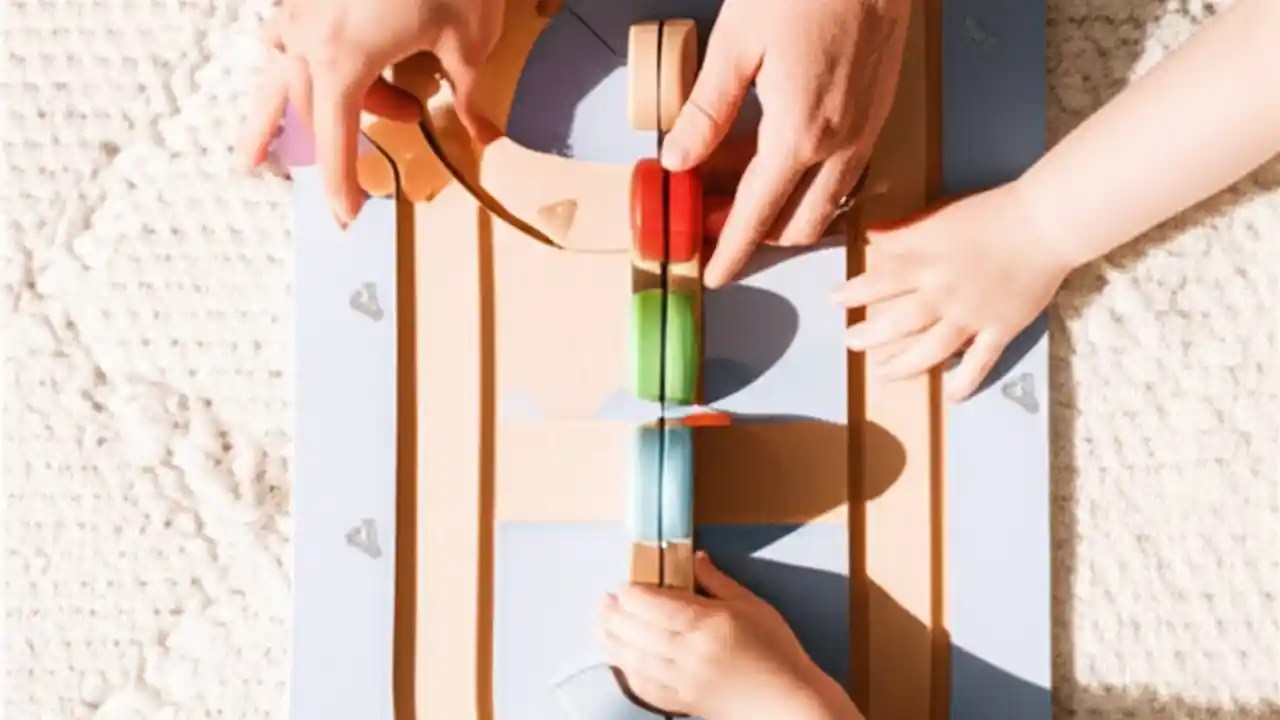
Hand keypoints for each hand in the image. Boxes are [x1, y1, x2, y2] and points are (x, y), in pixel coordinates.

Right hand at [236, 0, 502, 226]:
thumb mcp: (469, 37)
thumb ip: (469, 93)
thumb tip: (485, 133)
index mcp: (342, 56)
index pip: (335, 139)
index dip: (341, 183)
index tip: (346, 217)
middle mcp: (306, 32)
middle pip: (307, 105)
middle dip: (333, 140)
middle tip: (346, 169)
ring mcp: (297, 5)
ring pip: (282, 68)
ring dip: (285, 108)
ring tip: (256, 150)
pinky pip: (289, 33)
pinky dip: (297, 59)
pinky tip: (297, 67)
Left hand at [600, 552, 859, 719]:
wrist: (788, 700)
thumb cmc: (776, 650)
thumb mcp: (752, 605)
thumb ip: (717, 582)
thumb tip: (694, 557)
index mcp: (706, 624)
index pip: (655, 605)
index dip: (632, 594)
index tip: (624, 586)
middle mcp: (689, 653)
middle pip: (637, 632)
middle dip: (614, 615)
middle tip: (605, 602)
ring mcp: (684, 681)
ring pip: (635, 661)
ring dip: (613, 642)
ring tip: (603, 627)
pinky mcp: (684, 702)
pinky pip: (646, 688)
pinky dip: (628, 673)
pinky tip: (621, 661)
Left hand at [662, 0, 910, 287]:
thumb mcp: (738, 42)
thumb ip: (707, 110)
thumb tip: (678, 159)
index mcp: (799, 135)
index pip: (756, 217)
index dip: (730, 252)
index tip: (712, 276)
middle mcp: (839, 146)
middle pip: (796, 225)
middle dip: (755, 236)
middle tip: (713, 221)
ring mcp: (865, 132)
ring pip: (825, 203)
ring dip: (785, 212)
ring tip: (742, 189)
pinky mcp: (878, 113)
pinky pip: (844, 173)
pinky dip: (811, 184)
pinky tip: (783, 157)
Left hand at [834, 183, 1073, 400]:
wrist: (1044, 225)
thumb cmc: (992, 214)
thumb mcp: (941, 216)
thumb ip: (904, 231)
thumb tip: (869, 234)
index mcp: (927, 263)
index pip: (880, 282)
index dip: (854, 292)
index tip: (834, 300)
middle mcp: (943, 295)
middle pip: (898, 323)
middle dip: (869, 336)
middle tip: (850, 343)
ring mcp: (971, 317)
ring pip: (929, 350)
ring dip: (903, 365)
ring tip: (882, 374)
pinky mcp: (1000, 329)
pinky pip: (979, 363)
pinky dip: (964, 381)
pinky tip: (950, 394)